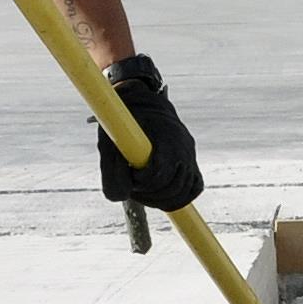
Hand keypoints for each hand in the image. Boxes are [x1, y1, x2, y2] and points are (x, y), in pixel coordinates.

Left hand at [96, 54, 203, 214]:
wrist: (146, 104)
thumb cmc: (123, 126)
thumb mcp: (108, 146)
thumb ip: (112, 174)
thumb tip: (124, 196)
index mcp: (163, 135)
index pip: (158, 173)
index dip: (142, 181)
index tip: (131, 176)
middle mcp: (183, 145)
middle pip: (173, 187)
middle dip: (150, 194)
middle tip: (133, 187)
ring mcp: (191, 155)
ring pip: (184, 192)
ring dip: (161, 199)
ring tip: (143, 190)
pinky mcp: (193, 162)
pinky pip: (193, 188)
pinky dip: (178, 197)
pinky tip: (159, 194)